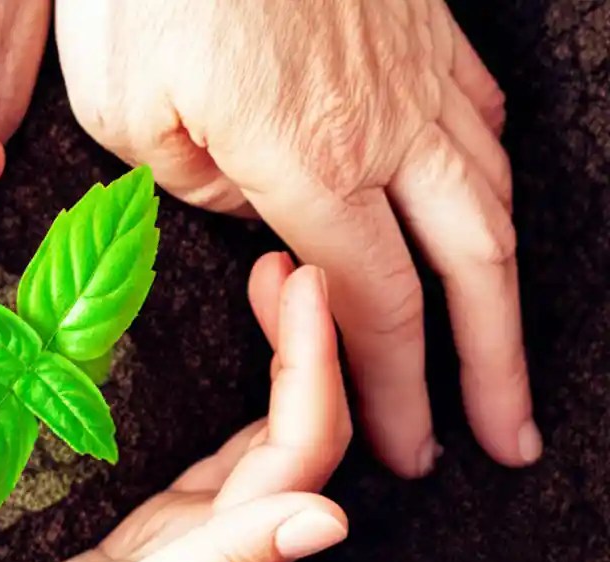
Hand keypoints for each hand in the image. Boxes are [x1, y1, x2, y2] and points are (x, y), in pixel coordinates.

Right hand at [0, 256, 351, 561]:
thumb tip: (335, 519)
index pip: (300, 450)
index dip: (313, 361)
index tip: (298, 275)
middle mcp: (214, 559)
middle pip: (294, 441)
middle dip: (305, 349)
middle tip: (283, 268)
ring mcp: (174, 555)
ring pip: (254, 451)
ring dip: (275, 372)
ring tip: (266, 299)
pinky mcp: (131, 553)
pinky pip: (205, 470)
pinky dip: (224, 411)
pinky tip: (217, 385)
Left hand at [57, 0, 535, 476]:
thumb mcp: (126, 110)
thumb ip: (198, 188)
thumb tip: (257, 213)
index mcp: (309, 160)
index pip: (376, 305)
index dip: (400, 389)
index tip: (413, 448)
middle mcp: (386, 122)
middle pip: (471, 267)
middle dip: (491, 366)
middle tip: (507, 436)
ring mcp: (415, 68)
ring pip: (492, 194)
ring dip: (507, 286)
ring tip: (507, 347)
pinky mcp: (418, 24)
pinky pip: (479, 115)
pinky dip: (493, 178)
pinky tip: (487, 209)